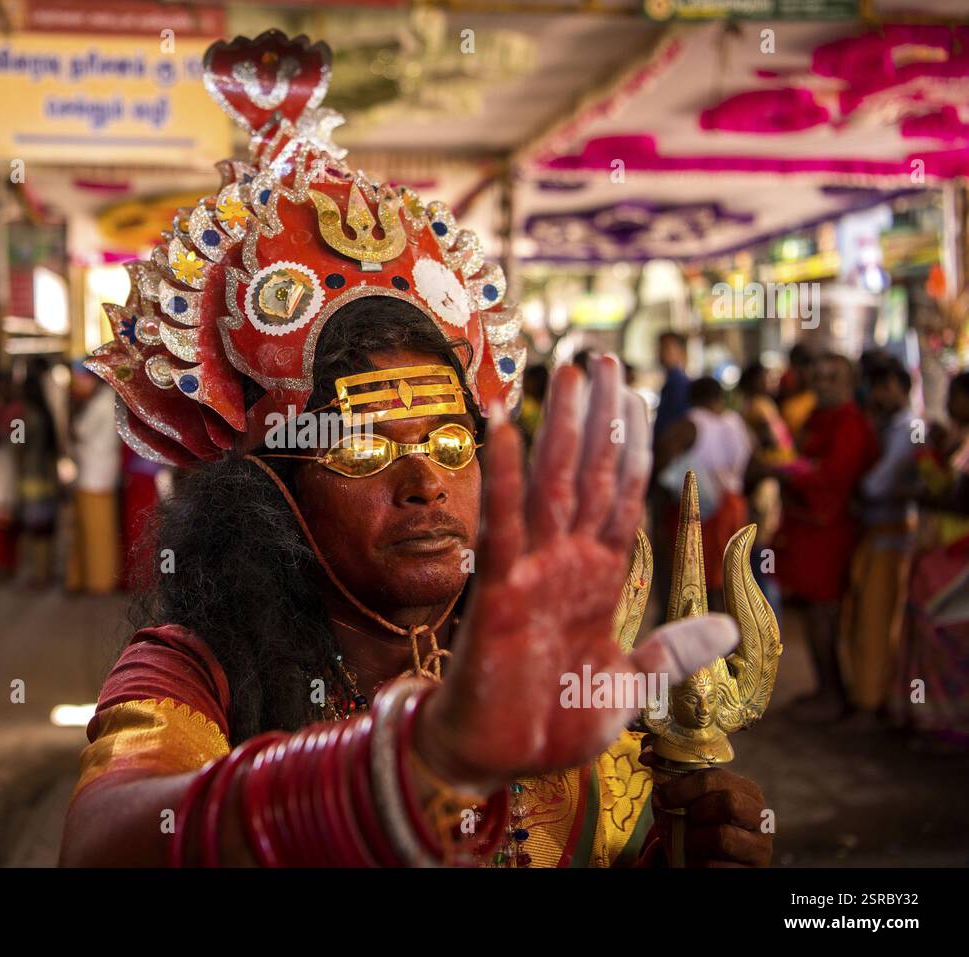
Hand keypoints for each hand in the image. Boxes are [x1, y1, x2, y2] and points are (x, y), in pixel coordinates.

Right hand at [416, 356, 739, 789]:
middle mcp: (566, 562)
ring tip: (571, 369)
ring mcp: (532, 570)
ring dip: (563, 426)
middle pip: (589, 473)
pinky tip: (507, 428)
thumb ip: (675, 651)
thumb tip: (729, 629)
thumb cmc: (555, 720)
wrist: (496, 758)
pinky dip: (504, 476)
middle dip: (600, 416)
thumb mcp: (634, 685)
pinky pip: (503, 524)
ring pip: (552, 483)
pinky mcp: (498, 589)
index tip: (638, 394)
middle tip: (601, 356)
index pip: (622, 496)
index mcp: (599, 579)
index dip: (633, 445)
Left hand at [641, 745, 772, 867]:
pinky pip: (716, 865)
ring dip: (694, 839)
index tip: (663, 797)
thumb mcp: (682, 799)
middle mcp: (760, 816)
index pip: (717, 778)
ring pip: (723, 837)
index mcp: (746, 791)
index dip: (684, 786)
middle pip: (728, 803)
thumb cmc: (693, 825)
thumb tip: (647, 755)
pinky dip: (698, 862)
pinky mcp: (750, 871)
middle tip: (681, 819)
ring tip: (690, 841)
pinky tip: (696, 859)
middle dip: (695, 811)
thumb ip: (667, 772)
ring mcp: (759, 847)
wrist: (701, 861)